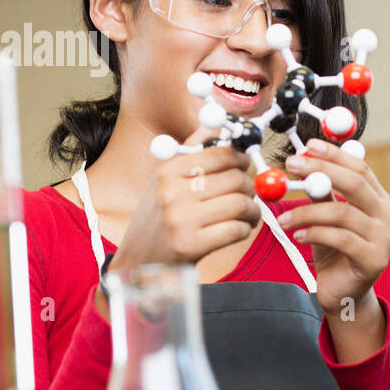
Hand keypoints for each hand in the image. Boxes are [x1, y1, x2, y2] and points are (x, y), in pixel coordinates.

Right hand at [112, 125, 259, 273]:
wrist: (137, 263)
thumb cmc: (158, 221)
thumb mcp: (165, 183)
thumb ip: (192, 155)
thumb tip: (217, 125)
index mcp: (168, 172)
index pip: (219, 154)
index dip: (241, 158)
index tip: (244, 166)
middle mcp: (172, 192)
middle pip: (235, 178)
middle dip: (249, 188)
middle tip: (248, 197)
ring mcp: (181, 219)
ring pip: (240, 203)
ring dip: (252, 211)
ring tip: (248, 216)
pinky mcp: (190, 245)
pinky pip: (236, 229)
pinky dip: (244, 230)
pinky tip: (238, 231)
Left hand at [280, 139, 389, 317]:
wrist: (343, 293)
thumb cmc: (334, 252)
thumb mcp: (324, 218)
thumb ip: (320, 194)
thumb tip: (302, 166)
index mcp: (377, 199)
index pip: (359, 168)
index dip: (334, 155)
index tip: (308, 145)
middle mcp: (385, 215)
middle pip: (355, 184)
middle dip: (321, 171)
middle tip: (292, 166)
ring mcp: (383, 238)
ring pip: (342, 213)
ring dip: (307, 211)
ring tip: (283, 218)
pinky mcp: (373, 260)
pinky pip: (341, 239)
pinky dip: (314, 233)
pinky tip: (296, 236)